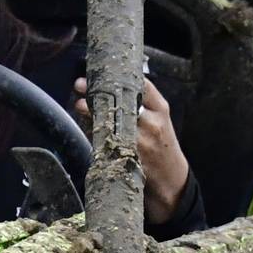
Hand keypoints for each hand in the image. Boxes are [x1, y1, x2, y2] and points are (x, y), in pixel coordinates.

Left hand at [74, 75, 193, 226]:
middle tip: (80, 85)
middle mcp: (153, 124)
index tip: (101, 72)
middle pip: (123, 103)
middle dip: (99, 93)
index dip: (119, 77)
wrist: (172, 180)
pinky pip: (108, 143)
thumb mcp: (160, 121)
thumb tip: (108, 88)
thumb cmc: (162, 146)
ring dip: (92, 113)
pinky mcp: (131, 159)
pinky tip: (87, 126)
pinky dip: (95, 134)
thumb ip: (142, 104)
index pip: (142, 85)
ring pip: (113, 123)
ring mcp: (142, 142)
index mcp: (161, 110)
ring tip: (79, 105)